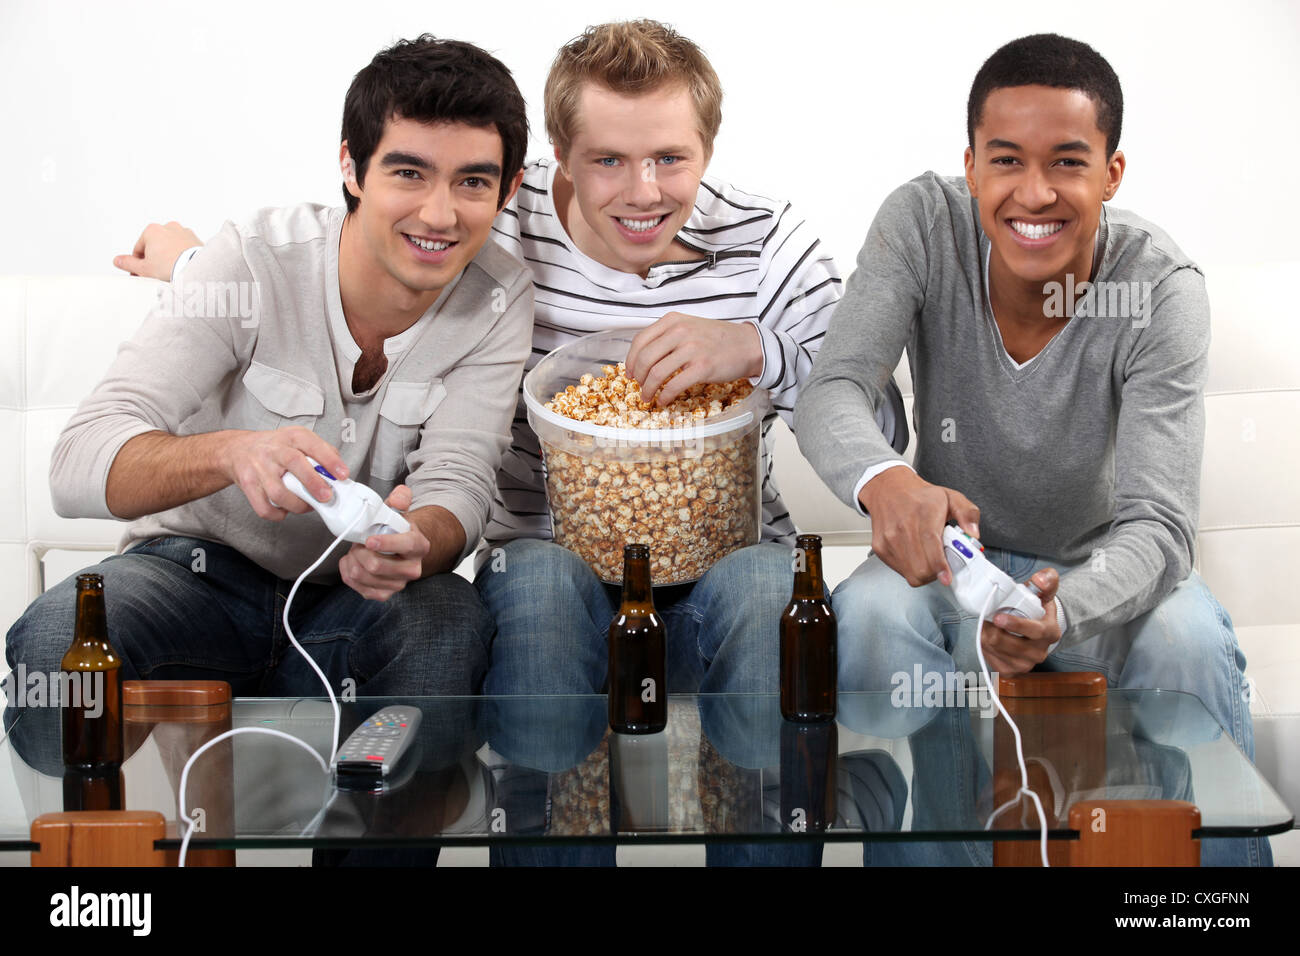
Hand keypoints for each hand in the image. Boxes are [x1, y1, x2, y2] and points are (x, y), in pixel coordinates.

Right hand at [113, 222, 201, 279]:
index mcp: (152, 230)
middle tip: (156, 274)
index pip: (139, 249)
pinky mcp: (196, 240)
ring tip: (170, 272)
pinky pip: (184, 249)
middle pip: (155, 246)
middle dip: (154, 259)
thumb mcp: (144, 268)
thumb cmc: (172, 267)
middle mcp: (169, 227)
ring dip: (168, 257)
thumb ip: (129, 263)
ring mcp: (184, 232)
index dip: (138, 264)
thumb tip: (118, 260)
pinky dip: (182, 256)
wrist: (197, 270)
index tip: (140, 273)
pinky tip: (181, 267)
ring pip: (170, 247)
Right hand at [221, 427, 349, 520]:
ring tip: (307, 506)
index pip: (313, 445)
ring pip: (278, 492)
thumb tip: (339, 472)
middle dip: (313, 483)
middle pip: (294, 463)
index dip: (329, 461)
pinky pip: (263, 507)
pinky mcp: (247, 484)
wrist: (236, 450)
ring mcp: (258, 467)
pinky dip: (278, 514)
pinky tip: (285, 510)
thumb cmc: (274, 447)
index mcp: (291, 437)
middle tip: (326, 497)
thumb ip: (321, 452)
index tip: (343, 475)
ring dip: (297, 505)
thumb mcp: (297, 439)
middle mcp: (274, 450)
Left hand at [338, 485, 429, 600]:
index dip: (386, 544)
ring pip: (363, 576)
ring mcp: (399, 584)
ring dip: (352, 561)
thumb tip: (399, 497)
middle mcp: (412, 569)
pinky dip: (348, 574)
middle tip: (358, 542)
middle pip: (377, 565)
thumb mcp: (398, 511)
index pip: (405, 546)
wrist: (398, 549)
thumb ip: (400, 499)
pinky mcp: (385, 594)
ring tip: (356, 551)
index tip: (369, 540)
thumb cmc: (395, 530)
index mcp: (419, 546)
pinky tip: (352, 563)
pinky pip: (359, 588)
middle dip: (359, 552)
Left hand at [625, 313, 762, 405]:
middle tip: (638, 386)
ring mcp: (691, 349)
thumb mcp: (690, 326)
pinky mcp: (702, 367)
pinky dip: (664, 396)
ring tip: (648, 397)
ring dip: (648, 389)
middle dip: (637, 376)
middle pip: (645, 358)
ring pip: (656, 373)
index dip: (630, 360)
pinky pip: (674, 385)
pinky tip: (664, 401)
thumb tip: (644, 358)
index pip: (641, 340)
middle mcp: (680, 332)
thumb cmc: (718, 338)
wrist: (748, 345)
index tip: (629, 372)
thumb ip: (668, 336)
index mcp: (673, 320)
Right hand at [859, 467, 979, 586]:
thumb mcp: (951, 497)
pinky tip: (916, 555)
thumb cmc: (920, 497)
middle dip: (936, 573)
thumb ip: (968, 513)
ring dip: (924, 573)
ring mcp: (889, 539)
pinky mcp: (880, 548)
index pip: (930, 545)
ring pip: (910, 573)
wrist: (888, 490)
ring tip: (929, 558)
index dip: (939, 566)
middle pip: (920, 567)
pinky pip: (900, 570)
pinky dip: (911, 569)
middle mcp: (903, 527)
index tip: (946, 577)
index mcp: (923, 513)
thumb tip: (973, 533)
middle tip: (943, 564)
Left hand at [979, 568, 1061, 676]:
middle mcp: (1039, 652)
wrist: (1036, 630)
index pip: (1033, 631)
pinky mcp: (1011, 671)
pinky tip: (988, 636)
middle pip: (1007, 643)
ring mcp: (1025, 664)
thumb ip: (1046, 581)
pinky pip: (990, 659)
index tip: (997, 617)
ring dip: (985, 635)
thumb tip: (1041, 579)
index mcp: (1050, 632)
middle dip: (991, 628)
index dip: (1015, 624)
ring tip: (987, 624)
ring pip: (995, 650)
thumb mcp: (1044, 592)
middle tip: (986, 616)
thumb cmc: (1038, 610)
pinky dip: (985, 646)